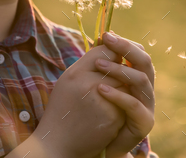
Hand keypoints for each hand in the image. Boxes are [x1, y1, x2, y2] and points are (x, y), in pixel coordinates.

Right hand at [35, 42, 130, 157]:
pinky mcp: (114, 118)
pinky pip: (128, 101)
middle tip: (119, 72)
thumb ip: (89, 61)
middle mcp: (89, 85)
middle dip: (121, 69)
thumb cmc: (63, 107)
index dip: (115, 50)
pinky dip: (123, 103)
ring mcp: (103, 102)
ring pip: (126, 83)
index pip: (106, 50)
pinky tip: (111, 109)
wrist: (57, 143)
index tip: (115, 54)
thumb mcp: (69, 79)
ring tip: (111, 93)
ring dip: (124, 86)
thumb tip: (111, 43)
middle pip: (120, 66)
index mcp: (76, 73)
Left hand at [94, 31, 155, 157]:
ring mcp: (147, 105)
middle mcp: (145, 89)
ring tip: (98, 64)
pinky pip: (133, 105)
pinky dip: (117, 95)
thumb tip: (98, 39)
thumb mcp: (99, 84)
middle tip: (108, 39)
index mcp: (137, 77)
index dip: (123, 42)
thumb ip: (102, 65)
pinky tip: (101, 88)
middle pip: (144, 61)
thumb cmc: (97, 114)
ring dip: (119, 69)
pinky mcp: (144, 122)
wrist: (100, 146)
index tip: (105, 34)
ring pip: (141, 80)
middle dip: (126, 47)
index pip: (137, 53)